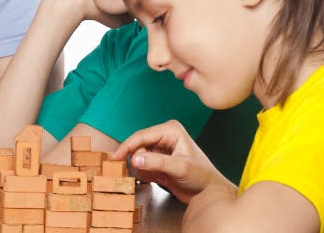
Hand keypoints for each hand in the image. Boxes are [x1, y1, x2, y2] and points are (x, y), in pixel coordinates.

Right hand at [110, 120, 231, 203]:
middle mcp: (164, 136)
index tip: (114, 157)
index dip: (126, 146)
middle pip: (137, 145)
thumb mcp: (180, 168)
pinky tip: (156, 179)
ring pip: (137, 156)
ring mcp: (160, 148)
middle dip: (138, 160)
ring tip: (156, 177)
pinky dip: (144, 173)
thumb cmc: (202, 177)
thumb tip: (135, 159)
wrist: (209, 192)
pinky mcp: (157, 159)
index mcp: (170, 130)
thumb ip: (157, 163)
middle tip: (146, 173)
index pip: (141, 136)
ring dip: (141, 168)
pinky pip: (141, 164)